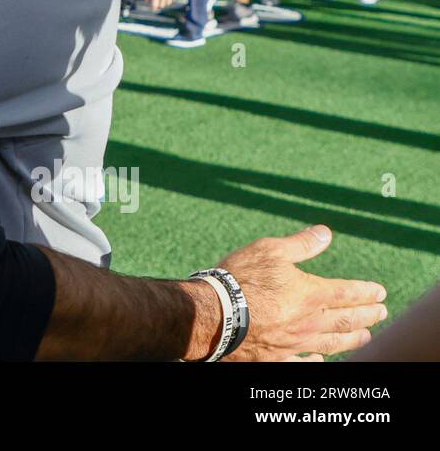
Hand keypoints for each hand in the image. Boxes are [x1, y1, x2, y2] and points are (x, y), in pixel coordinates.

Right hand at [217, 225, 387, 360]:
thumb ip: (300, 244)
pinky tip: (321, 358)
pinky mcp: (277, 357)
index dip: (366, 292)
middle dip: (366, 315)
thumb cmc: (240, 278)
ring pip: (332, 342)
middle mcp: (309, 321)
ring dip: (352, 339)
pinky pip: (303, 362)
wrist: (214, 314)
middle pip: (346, 320)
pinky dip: (316, 360)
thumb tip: (325, 233)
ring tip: (364, 336)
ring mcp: (295, 343)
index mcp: (311, 294)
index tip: (380, 292)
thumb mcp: (269, 250)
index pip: (348, 293)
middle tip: (381, 313)